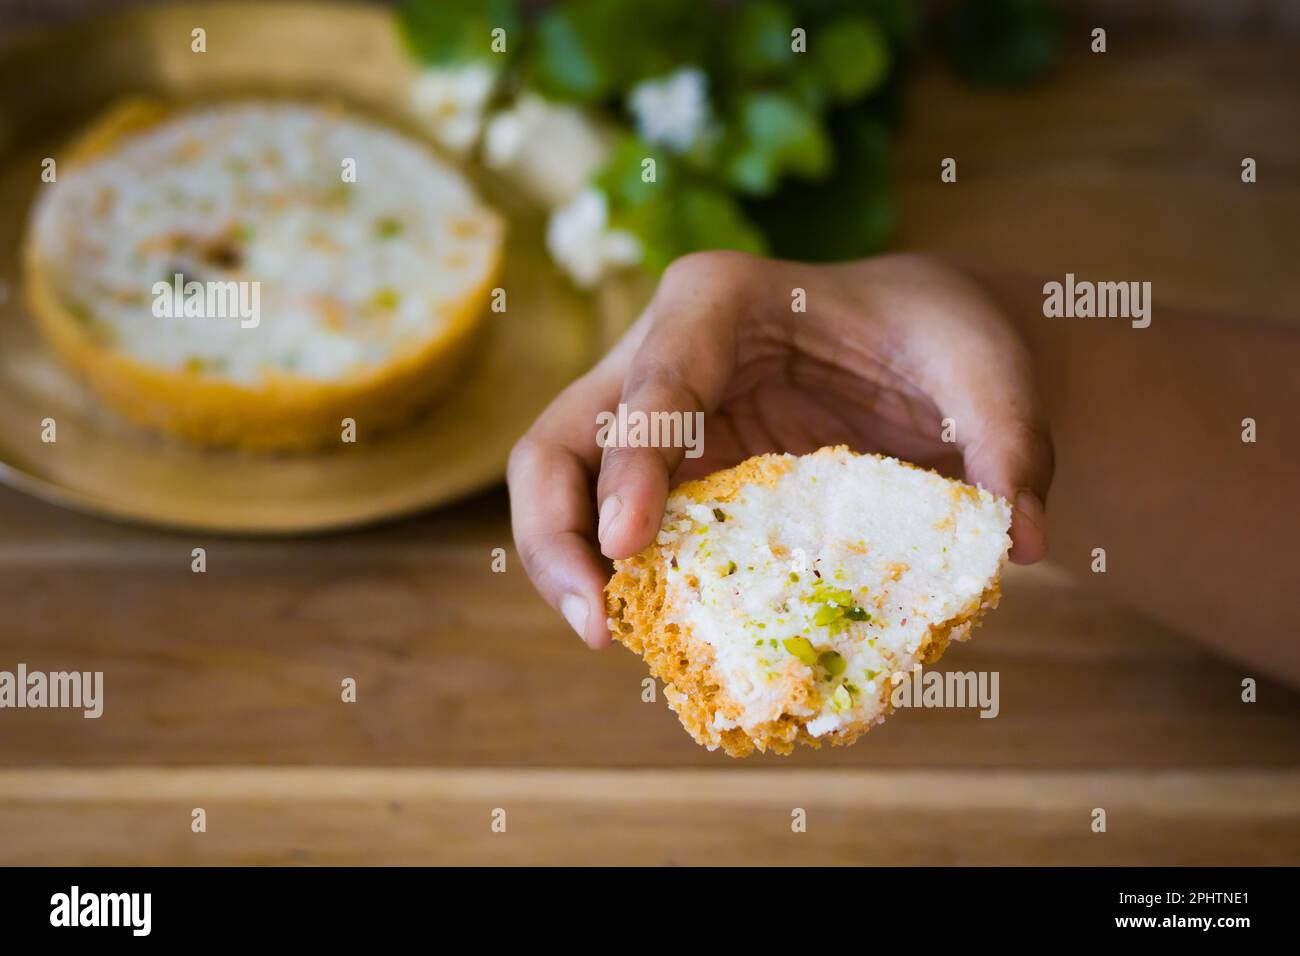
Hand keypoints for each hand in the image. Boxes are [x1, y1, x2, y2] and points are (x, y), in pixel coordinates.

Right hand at [508, 251, 1053, 646]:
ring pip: (562, 486)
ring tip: (611, 638)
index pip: (654, 382)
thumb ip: (1014, 445)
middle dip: (557, 531)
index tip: (631, 549)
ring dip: (566, 565)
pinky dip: (617, 577)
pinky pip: (612, 523)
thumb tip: (1021, 540)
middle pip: (560, 439)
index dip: (630, 465)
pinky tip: (652, 629)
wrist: (926, 350)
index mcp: (720, 300)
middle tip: (598, 623)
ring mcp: (655, 415)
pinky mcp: (670, 468)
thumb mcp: (992, 374)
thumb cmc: (944, 339)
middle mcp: (663, 351)